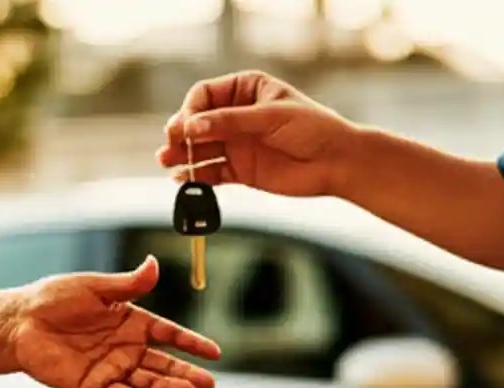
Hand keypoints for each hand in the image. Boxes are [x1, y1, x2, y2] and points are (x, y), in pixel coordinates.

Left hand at [10, 256, 220, 387]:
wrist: (19, 321)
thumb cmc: (54, 298)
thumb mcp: (95, 287)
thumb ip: (128, 284)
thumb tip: (154, 263)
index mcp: (132, 321)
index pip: (170, 333)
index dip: (192, 343)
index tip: (214, 353)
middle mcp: (126, 347)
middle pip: (164, 364)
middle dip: (187, 374)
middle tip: (209, 384)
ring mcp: (111, 368)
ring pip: (147, 382)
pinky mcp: (92, 385)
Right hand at [157, 70, 359, 197]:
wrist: (337, 162)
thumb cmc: (312, 128)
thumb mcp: (270, 117)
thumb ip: (230, 122)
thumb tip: (192, 126)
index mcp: (244, 90)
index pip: (205, 96)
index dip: (191, 110)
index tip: (186, 125)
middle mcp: (236, 116)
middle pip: (197, 123)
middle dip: (182, 133)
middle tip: (170, 145)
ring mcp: (237, 144)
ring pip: (201, 149)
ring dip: (183, 156)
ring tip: (167, 163)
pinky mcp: (241, 171)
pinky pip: (212, 174)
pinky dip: (198, 178)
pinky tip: (185, 181)